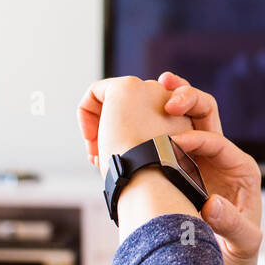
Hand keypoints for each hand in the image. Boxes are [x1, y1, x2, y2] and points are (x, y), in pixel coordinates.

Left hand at [77, 76, 192, 179]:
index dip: (127, 137)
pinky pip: (95, 92)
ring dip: (100, 127)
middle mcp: (167, 98)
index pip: (142, 118)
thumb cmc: (148, 178)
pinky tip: (91, 137)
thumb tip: (122, 140)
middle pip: (126, 109)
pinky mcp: (127, 86)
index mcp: (178, 116)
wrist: (149, 177)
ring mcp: (149, 89)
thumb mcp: (151, 156)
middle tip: (103, 157)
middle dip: (110, 132)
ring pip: (111, 101)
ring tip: (97, 152)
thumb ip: (142, 140)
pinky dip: (86, 113)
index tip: (121, 158)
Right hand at [156, 71, 262, 264]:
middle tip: (168, 93)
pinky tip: (132, 119)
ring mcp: (199, 158)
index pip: (217, 141)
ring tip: (152, 86)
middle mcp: (221, 156)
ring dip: (169, 99)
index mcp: (239, 168)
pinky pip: (166, 135)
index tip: (176, 142)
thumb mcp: (244, 243)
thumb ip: (233, 226)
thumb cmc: (239, 254)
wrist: (229, 264)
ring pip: (184, 118)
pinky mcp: (181, 165)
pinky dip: (152, 124)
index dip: (196, 138)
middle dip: (188, 99)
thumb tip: (211, 206)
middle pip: (205, 114)